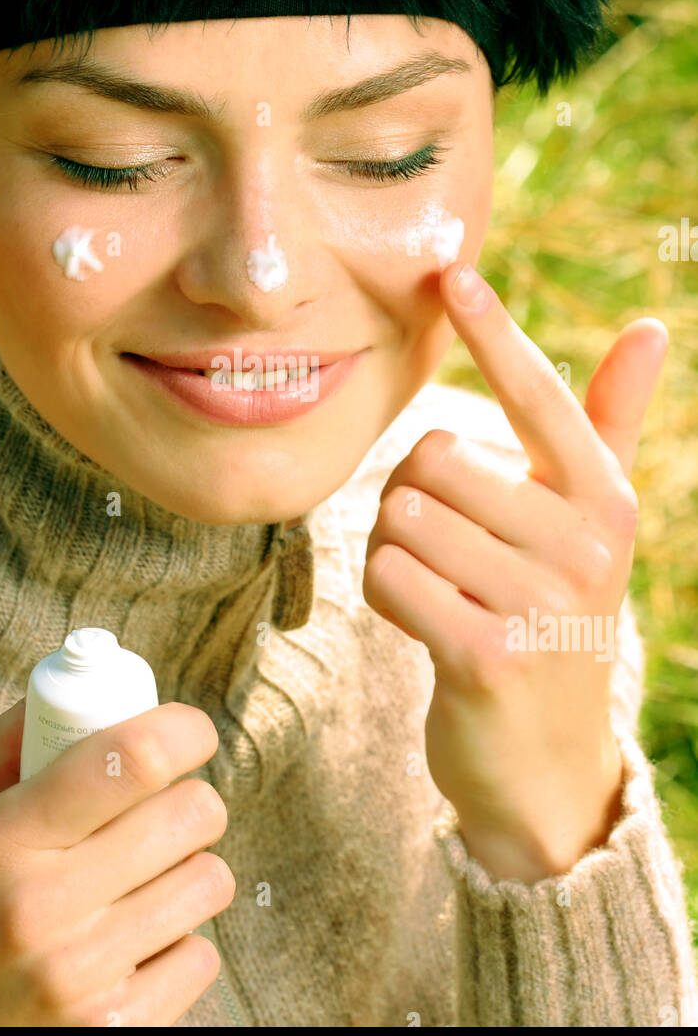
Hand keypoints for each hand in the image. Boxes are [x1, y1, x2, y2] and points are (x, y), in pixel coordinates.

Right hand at [0, 699, 233, 1024]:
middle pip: (190, 812)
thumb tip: (50, 694)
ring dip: (190, 871)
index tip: (190, 732)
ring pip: (209, 880)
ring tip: (147, 882)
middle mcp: (45, 908)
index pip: (129, 759)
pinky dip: (181, 945)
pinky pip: (203, 956)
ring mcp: (86, 975)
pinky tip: (136, 947)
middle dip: (192, 800)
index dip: (182, 730)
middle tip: (167, 810)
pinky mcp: (121, 1030)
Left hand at [363, 259, 668, 883]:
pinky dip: (384, 594)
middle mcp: (583, 543)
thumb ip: (608, 425)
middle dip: (415, 502)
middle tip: (453, 554)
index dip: (492, 331)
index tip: (450, 271)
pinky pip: (387, 577)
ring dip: (396, 552)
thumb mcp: (590, 524)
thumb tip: (650, 326)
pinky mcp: (485, 655)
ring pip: (400, 517)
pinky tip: (424, 623)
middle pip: (430, 459)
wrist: (547, 763)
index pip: (538, 395)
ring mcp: (538, 602)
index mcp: (603, 498)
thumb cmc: (552, 616)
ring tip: (443, 589)